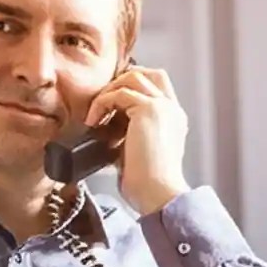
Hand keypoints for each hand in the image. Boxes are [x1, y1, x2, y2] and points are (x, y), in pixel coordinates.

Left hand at [84, 65, 190, 215]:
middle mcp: (172, 109)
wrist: (158, 194)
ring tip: (95, 113)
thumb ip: (126, 137)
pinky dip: (101, 104)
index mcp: (173, 119)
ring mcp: (163, 107)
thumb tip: (104, 132)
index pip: (156, 87)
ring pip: (133, 77)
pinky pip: (119, 93)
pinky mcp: (149, 109)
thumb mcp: (134, 153)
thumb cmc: (146, 184)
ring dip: (109, 91)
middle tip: (101, 103)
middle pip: (149, 73)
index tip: (109, 106)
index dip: (131, 89)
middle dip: (121, 81)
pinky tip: (92, 121)